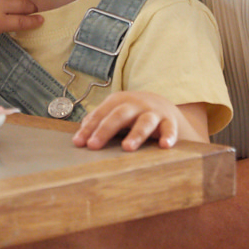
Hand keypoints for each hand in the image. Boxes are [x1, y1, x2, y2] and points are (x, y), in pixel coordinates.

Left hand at [73, 92, 204, 150]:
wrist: (162, 106)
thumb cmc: (131, 114)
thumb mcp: (114, 113)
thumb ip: (98, 122)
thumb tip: (79, 138)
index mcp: (118, 101)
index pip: (101, 114)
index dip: (89, 128)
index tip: (79, 143)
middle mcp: (135, 104)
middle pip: (119, 115)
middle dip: (105, 130)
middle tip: (93, 145)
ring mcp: (153, 112)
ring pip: (145, 122)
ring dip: (136, 134)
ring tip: (127, 148)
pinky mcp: (169, 121)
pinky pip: (169, 129)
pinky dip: (168, 136)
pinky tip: (165, 145)